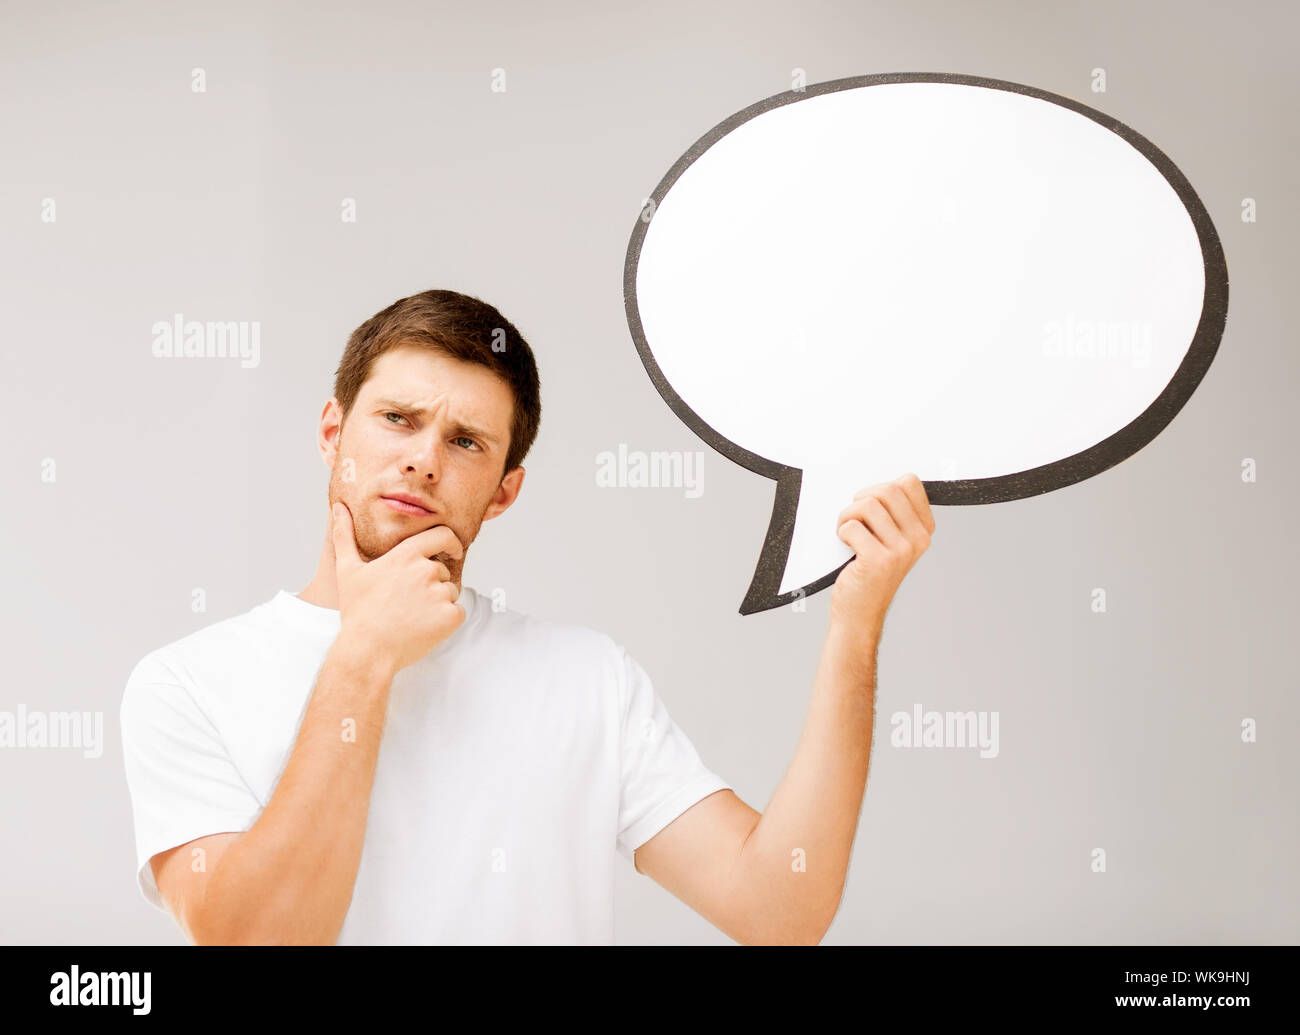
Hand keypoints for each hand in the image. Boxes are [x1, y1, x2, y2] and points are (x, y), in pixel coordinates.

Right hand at [330, 501, 465, 675]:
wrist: (367, 651)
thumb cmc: (357, 612)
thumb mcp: (348, 570)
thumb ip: (344, 535)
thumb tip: (337, 507)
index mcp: (406, 555)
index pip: (443, 535)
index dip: (451, 542)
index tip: (452, 551)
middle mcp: (426, 570)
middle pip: (443, 572)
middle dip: (432, 584)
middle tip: (408, 603)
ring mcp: (440, 593)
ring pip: (450, 593)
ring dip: (438, 603)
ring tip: (412, 617)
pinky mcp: (450, 616)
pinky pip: (457, 613)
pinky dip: (446, 621)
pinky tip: (423, 628)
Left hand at [830, 473, 934, 636]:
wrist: (859, 613)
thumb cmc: (869, 573)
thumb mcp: (890, 540)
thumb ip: (893, 512)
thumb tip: (883, 482)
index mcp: (924, 529)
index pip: (909, 482)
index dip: (881, 489)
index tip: (871, 506)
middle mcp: (918, 539)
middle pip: (887, 489)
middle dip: (861, 500)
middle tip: (854, 519)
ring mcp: (901, 550)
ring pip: (867, 505)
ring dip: (847, 516)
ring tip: (847, 533)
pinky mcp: (879, 560)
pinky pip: (852, 526)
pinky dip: (841, 532)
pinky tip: (846, 547)